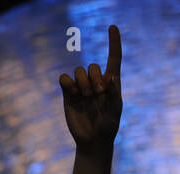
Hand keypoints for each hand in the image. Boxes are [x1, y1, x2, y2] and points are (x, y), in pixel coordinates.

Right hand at [59, 24, 122, 151]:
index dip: (113, 43)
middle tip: (98, 94)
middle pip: (93, 66)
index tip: (113, 27)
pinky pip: (64, 78)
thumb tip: (111, 77)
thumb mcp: (115, 112)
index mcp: (111, 83)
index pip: (114, 59)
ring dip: (83, 83)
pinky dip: (68, 83)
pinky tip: (73, 94)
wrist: (92, 141)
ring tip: (86, 98)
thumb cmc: (108, 127)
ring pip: (79, 71)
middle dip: (95, 78)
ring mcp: (81, 87)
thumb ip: (114, 94)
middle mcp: (96, 82)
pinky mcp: (68, 93)